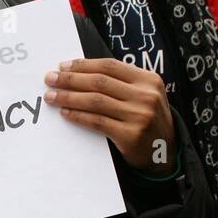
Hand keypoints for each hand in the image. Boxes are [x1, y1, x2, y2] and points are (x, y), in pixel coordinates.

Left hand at [44, 58, 176, 172]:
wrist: (167, 152)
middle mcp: (145, 96)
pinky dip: (78, 116)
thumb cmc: (148, 120)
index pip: (109, 66)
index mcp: (148, 80)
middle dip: (70, 79)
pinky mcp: (130, 135)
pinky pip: (97, 122)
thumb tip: (80, 73)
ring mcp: (139, 116)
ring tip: (51, 96)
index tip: (63, 66)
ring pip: (95, 101)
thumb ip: (121, 83)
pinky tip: (65, 113)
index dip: (83, 65)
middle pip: (99, 82)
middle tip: (50, 78)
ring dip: (68, 97)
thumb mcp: (145, 95)